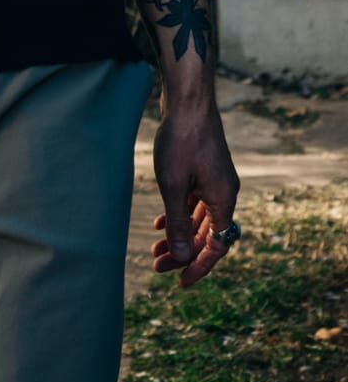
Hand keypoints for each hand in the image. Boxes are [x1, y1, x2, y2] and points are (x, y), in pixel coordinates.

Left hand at [152, 90, 240, 287]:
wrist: (187, 99)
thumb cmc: (181, 140)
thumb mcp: (174, 185)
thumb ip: (179, 223)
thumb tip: (182, 257)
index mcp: (224, 201)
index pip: (216, 247)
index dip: (198, 266)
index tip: (179, 282)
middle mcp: (224, 193)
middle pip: (207, 235)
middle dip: (184, 253)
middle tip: (158, 265)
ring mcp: (214, 181)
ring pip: (199, 219)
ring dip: (180, 234)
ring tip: (156, 248)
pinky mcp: (204, 170)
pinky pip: (194, 202)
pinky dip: (180, 214)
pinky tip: (161, 222)